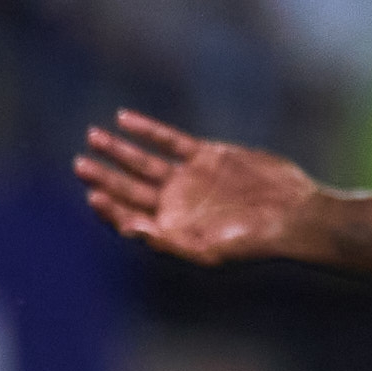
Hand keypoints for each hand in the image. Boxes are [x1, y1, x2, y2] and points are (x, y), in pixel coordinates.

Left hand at [76, 112, 319, 268]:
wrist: (292, 215)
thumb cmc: (252, 243)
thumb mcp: (206, 250)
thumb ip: (165, 241)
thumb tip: (127, 229)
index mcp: (169, 229)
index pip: (126, 217)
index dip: (107, 207)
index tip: (93, 194)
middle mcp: (174, 204)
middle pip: (128, 187)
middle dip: (103, 175)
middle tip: (79, 164)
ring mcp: (188, 178)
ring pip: (143, 161)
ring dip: (118, 150)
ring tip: (93, 137)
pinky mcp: (206, 156)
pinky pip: (170, 140)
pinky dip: (147, 130)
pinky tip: (124, 120)